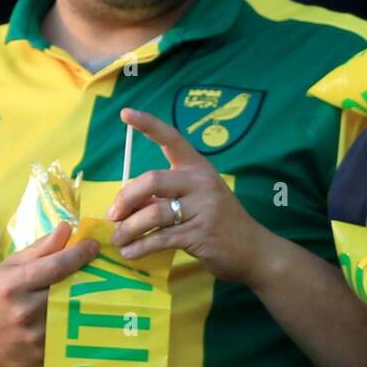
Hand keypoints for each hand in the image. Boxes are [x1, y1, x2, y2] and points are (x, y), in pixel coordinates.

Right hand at [0, 222, 98, 366]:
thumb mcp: (8, 267)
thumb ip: (40, 249)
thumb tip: (67, 228)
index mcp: (14, 284)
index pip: (56, 266)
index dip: (79, 254)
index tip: (94, 246)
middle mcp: (25, 310)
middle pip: (69, 289)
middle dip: (87, 277)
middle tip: (98, 268)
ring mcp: (34, 336)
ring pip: (72, 312)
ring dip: (84, 300)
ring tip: (90, 291)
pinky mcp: (41, 355)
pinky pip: (67, 334)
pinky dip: (75, 322)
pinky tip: (76, 315)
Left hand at [107, 108, 269, 284]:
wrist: (252, 249)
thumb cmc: (219, 222)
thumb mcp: (197, 200)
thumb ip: (165, 196)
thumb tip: (126, 204)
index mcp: (198, 168)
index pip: (173, 139)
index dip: (148, 125)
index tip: (125, 113)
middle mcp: (201, 183)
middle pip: (153, 180)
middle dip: (126, 198)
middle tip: (114, 215)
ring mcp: (203, 209)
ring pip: (154, 213)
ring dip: (129, 229)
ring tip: (119, 239)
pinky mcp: (200, 234)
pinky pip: (160, 238)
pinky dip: (139, 247)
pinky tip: (130, 252)